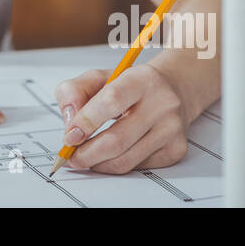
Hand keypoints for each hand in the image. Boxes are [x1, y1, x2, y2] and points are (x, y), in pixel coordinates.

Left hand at [53, 64, 188, 173]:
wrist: (173, 90)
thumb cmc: (131, 85)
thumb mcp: (99, 77)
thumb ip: (74, 91)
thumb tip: (69, 121)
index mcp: (142, 79)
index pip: (111, 101)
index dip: (85, 121)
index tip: (69, 136)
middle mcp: (162, 104)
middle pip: (117, 140)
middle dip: (86, 153)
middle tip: (71, 157)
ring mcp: (172, 129)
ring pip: (125, 160)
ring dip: (98, 164)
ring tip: (86, 157)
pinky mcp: (175, 150)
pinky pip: (137, 168)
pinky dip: (116, 166)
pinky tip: (109, 156)